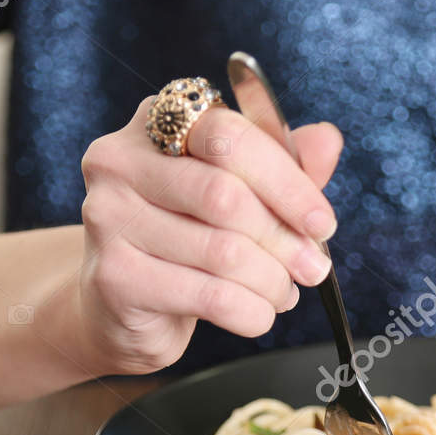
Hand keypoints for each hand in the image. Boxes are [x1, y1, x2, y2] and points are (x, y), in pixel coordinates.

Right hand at [71, 97, 343, 375]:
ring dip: (271, 281)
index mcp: (155, 121)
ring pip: (222, 252)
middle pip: (225, 195)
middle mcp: (119, 160)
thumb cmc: (185, 238)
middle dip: (283, 238)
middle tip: (312, 268)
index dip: (287, 182)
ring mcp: (108, 216)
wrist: (119, 305)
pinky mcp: (114, 275)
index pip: (230, 137)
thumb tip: (326, 141)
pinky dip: (250, 312)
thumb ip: (283, 166)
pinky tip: (258, 313)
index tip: (322, 223)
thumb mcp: (241, 193)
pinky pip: (209, 296)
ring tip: (283, 292)